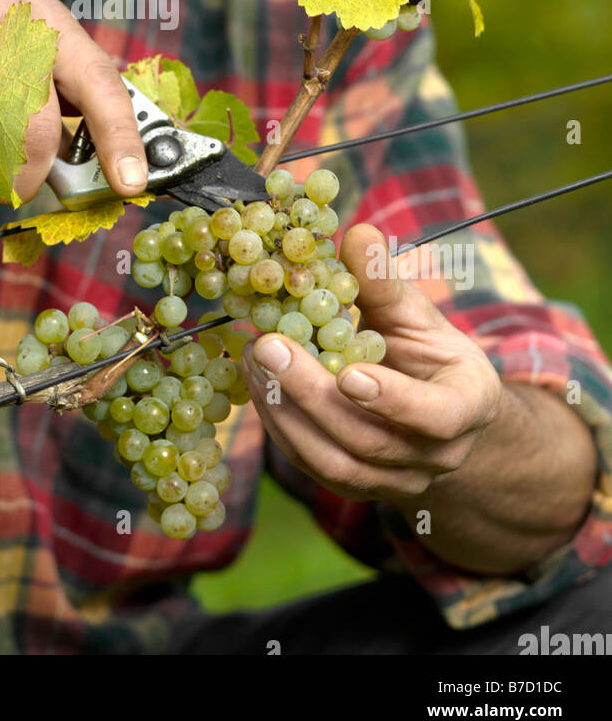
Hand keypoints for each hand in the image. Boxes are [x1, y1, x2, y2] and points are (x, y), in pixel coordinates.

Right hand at [0, 0, 146, 203]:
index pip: (100, 80)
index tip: (132, 183)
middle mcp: (13, 19)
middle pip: (38, 127)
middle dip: (23, 176)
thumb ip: (39, 81)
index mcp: (48, 20)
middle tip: (4, 187)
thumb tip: (70, 156)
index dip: (120, 136)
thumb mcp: (8, 25)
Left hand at [242, 222, 501, 504]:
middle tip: (268, 346)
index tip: (349, 374)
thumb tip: (356, 234)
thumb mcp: (414, 313)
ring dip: (286, 411)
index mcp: (467, 406)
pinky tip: (257, 383)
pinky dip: (280, 424)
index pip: (438, 416)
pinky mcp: (356, 486)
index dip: (393, 400)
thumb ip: (385, 282)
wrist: (428, 408)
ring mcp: (396, 480)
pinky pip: (312, 464)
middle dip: (312, 393)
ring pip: (335, 461)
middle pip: (369, 439)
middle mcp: (438, 456)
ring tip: (254, 360)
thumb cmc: (423, 349)